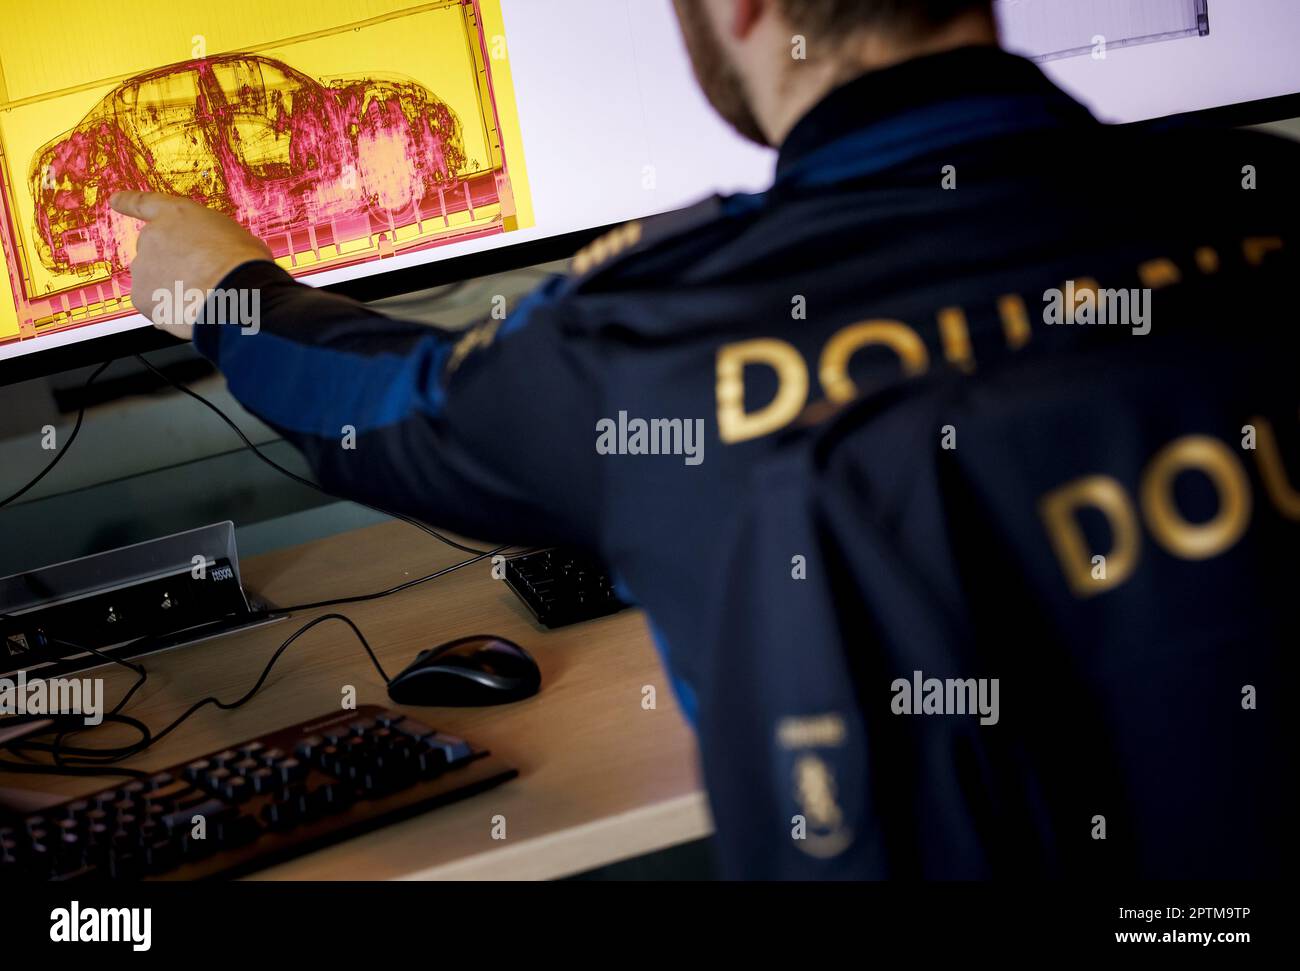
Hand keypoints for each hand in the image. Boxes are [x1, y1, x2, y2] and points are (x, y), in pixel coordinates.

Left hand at [110, 192, 272, 339]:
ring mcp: (143, 267)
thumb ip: (212, 240)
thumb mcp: (235, 236)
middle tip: (201, 279)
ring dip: (173, 289)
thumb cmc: (243, 264)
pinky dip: (169, 310)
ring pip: (154, 281)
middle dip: (172, 265)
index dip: (128, 202)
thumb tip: (215, 256)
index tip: (115, 200)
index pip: (145, 203)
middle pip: (154, 252)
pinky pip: (154, 305)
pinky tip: (192, 311)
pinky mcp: (140, 297)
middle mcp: (152, 236)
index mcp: (177, 214)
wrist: (234, 294)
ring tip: (202, 297)